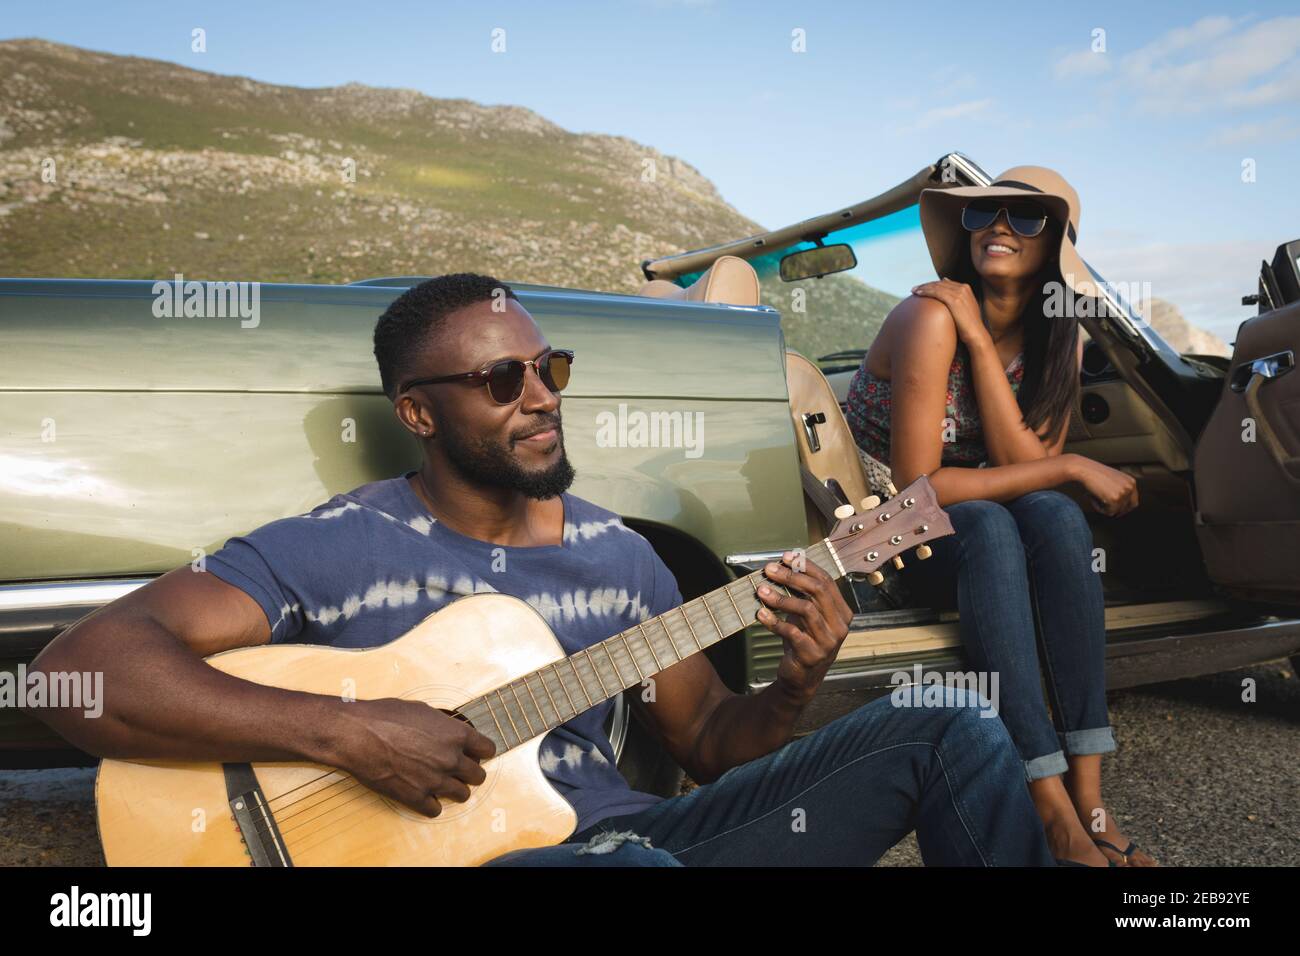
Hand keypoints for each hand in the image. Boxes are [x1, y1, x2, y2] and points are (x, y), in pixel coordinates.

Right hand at [331, 697, 495, 816]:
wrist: (358, 734)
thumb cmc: (385, 716)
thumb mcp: (422, 710)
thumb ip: (442, 725)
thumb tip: (448, 731)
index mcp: (456, 734)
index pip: (488, 748)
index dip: (482, 751)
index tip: (475, 753)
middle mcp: (451, 758)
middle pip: (479, 775)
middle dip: (471, 773)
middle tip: (460, 771)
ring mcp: (435, 780)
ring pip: (463, 795)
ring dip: (455, 790)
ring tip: (444, 784)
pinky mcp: (416, 797)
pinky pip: (436, 810)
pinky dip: (431, 804)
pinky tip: (424, 795)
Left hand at [756, 551, 854, 704]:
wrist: (800, 678)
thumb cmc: (802, 640)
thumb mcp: (806, 616)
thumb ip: (801, 594)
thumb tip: (783, 565)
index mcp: (842, 612)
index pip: (826, 581)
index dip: (805, 566)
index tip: (786, 557)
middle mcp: (839, 625)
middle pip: (817, 591)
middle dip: (791, 576)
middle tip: (769, 570)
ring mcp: (828, 641)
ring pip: (806, 609)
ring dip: (780, 597)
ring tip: (761, 590)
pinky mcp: (812, 654)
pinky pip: (792, 632)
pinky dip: (774, 621)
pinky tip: (760, 613)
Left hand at [911, 279, 988, 346]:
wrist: (976, 334)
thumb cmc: (968, 325)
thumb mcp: (964, 310)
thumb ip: (957, 300)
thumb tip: (947, 295)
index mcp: (966, 289)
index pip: (945, 283)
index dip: (933, 284)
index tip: (923, 288)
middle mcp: (963, 288)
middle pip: (940, 283)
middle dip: (926, 285)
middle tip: (915, 288)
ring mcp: (959, 293)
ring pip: (937, 286)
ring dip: (923, 287)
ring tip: (913, 291)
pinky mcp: (954, 300)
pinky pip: (936, 292)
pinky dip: (926, 291)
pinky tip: (917, 294)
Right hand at [1068, 454, 1138, 516]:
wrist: (1084, 469)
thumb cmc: (1093, 473)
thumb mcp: (1113, 480)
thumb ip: (1119, 489)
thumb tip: (1119, 504)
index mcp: (1131, 482)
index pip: (1134, 501)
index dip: (1125, 508)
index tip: (1118, 511)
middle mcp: (1130, 487)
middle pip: (1129, 507)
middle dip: (1118, 511)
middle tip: (1108, 511)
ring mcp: (1123, 493)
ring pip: (1117, 510)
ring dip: (1105, 507)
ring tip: (1094, 498)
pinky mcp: (1115, 499)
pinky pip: (1109, 512)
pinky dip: (1099, 508)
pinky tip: (1093, 499)